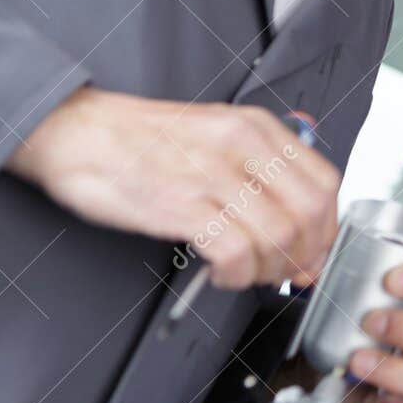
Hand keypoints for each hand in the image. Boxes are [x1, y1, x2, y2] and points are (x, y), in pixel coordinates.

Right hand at [6, 86, 340, 289]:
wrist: (76, 131)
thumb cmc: (141, 141)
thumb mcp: (215, 136)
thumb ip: (258, 172)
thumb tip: (296, 224)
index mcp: (256, 128)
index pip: (324, 183)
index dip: (327, 229)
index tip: (313, 252)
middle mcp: (242, 145)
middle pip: (311, 213)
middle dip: (305, 255)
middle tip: (286, 273)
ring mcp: (212, 173)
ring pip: (279, 236)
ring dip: (270, 270)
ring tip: (247, 274)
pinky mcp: (180, 203)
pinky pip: (236, 252)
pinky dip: (237, 275)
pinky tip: (221, 274)